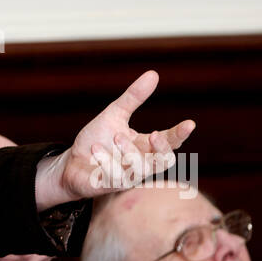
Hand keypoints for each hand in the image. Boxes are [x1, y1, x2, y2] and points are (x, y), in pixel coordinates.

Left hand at [38, 70, 195, 206]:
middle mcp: (141, 163)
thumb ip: (133, 98)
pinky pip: (116, 178)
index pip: (168, 141)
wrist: (72, 162)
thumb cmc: (97, 139)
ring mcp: (127, 177)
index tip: (190, 123)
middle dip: (162, 149)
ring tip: (115, 136)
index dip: (179, 134)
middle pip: (164, 161)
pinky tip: (96, 149)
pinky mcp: (110, 186)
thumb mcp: (115, 114)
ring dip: (130, 152)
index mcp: (145, 146)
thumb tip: (154, 74)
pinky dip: (107, 162)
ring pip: (141, 170)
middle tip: (152, 134)